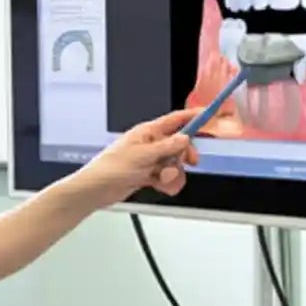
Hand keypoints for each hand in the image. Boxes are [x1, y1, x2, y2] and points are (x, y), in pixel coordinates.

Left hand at [70, 107, 202, 206]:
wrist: (97, 190)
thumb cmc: (111, 168)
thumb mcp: (142, 155)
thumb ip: (166, 147)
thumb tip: (184, 138)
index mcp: (147, 132)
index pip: (175, 120)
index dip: (192, 117)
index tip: (208, 115)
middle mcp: (150, 144)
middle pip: (180, 144)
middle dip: (185, 155)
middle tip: (188, 162)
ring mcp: (150, 160)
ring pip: (175, 164)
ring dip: (174, 174)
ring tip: (161, 179)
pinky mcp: (149, 175)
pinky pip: (168, 177)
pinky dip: (167, 183)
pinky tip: (159, 186)